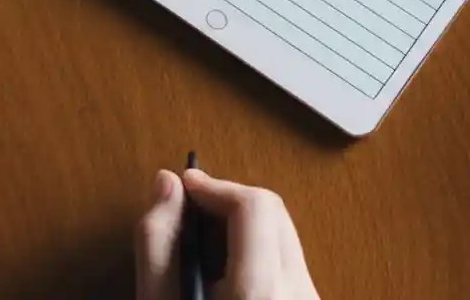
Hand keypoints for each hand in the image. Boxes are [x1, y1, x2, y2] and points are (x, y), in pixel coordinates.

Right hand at [135, 169, 318, 299]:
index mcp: (259, 291)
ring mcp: (311, 298)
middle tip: (192, 211)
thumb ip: (158, 240)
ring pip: (283, 232)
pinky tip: (229, 274)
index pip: (253, 205)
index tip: (187, 186)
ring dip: (244, 226)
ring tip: (207, 249)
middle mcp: (297, 292)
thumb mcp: (158, 298)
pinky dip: (258, 250)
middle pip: (273, 211)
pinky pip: (289, 259)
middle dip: (230, 201)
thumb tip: (168, 182)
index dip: (216, 186)